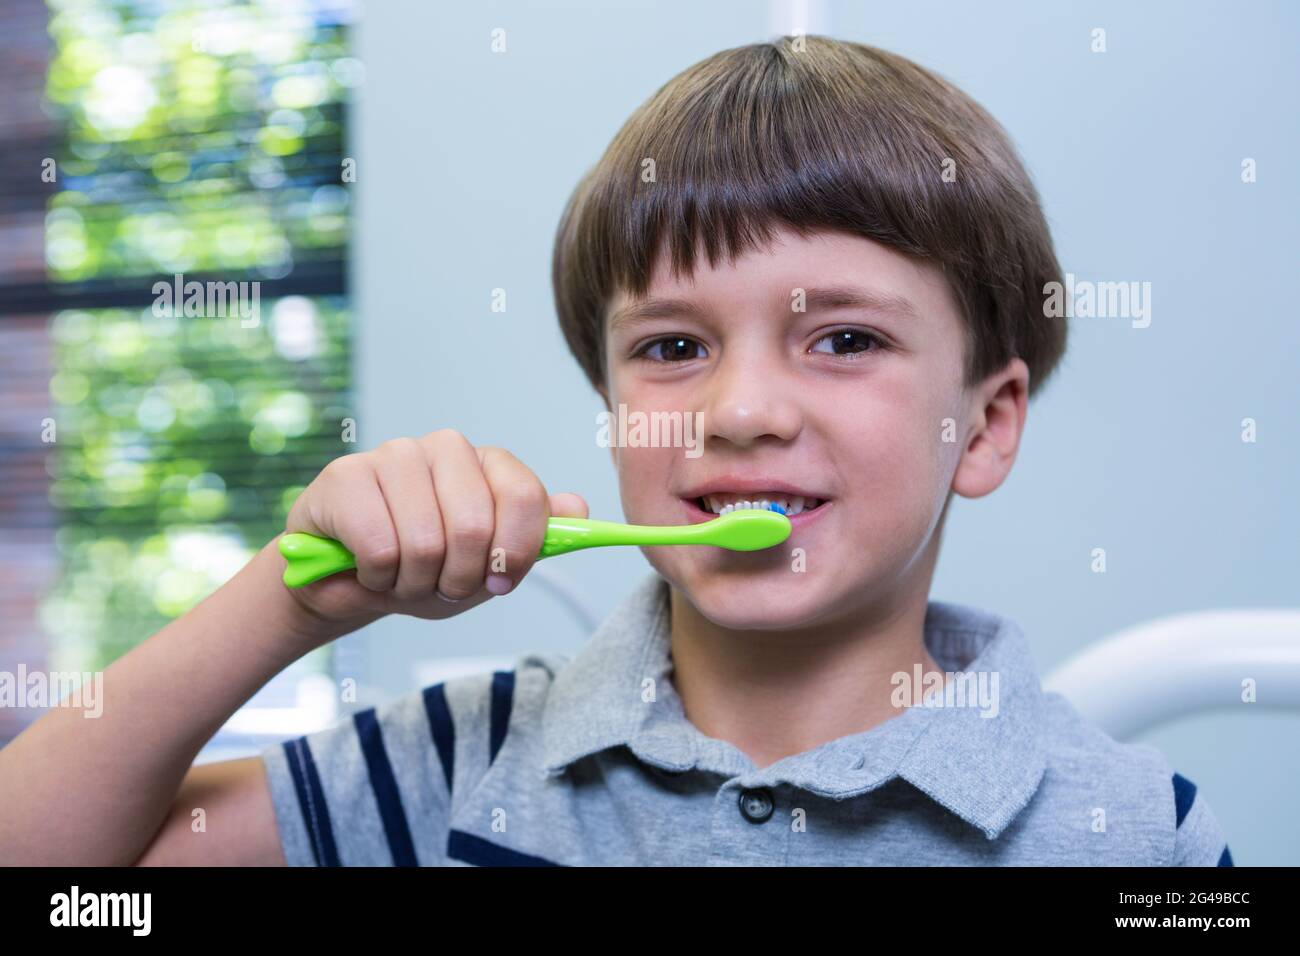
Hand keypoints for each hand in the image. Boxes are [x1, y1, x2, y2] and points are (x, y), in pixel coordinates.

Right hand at [279, 429, 587, 628]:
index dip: (514, 553)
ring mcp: (395, 455)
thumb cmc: (424, 569)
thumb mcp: (487, 566)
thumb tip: (578, 507)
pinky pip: (380, 548)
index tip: (497, 583)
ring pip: (426, 541)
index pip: (523, 497)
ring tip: (401, 576)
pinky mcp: (346, 476)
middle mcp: (446, 449)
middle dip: (458, 578)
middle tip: (439, 585)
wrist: (347, 583)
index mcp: (489, 465)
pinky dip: (377, 579)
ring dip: (414, 582)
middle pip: (474, 525)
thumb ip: (534, 539)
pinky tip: (366, 568)